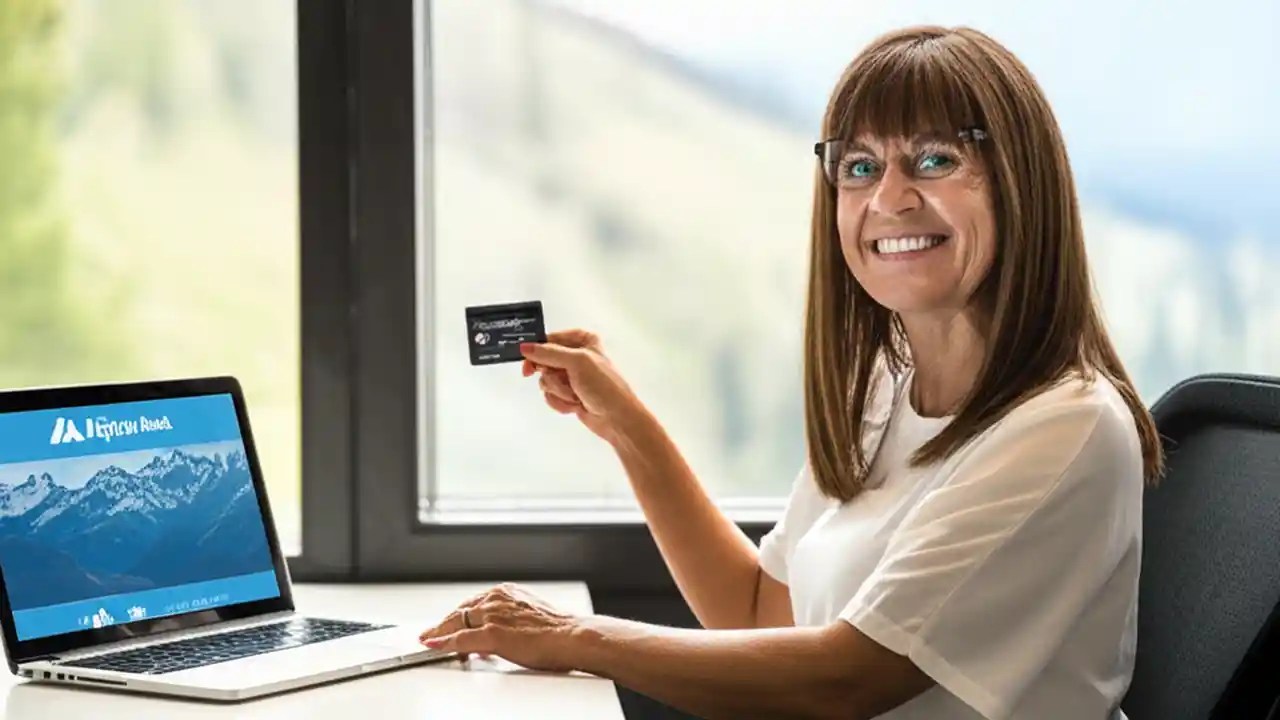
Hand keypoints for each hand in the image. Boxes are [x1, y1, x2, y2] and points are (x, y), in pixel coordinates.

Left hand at [418, 583, 584, 672]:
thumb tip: (494, 635)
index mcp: (506, 592)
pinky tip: (433, 645)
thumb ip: (508, 620)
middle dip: (443, 624)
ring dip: (440, 633)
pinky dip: (444, 643)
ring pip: (457, 623)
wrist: (572, 636)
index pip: (472, 603)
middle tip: (430, 633)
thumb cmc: (558, 630)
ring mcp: (493, 616)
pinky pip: (460, 640)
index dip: (456, 615)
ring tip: (428, 640)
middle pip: (460, 611)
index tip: (447, 622)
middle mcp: (497, 599)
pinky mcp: (492, 634)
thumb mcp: (528, 615)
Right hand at [520, 329, 644, 445]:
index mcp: (583, 340)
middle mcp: (577, 356)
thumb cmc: (604, 386)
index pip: (550, 339)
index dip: (538, 351)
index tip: (529, 362)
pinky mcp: (569, 394)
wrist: (617, 419)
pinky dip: (560, 402)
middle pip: (544, 361)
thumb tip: (525, 347)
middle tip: (561, 381)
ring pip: (546, 380)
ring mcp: (572, 376)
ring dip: (559, 391)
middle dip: (553, 376)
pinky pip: (551, 395)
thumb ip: (549, 354)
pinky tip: (575, 405)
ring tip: (576, 395)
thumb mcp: (577, 362)